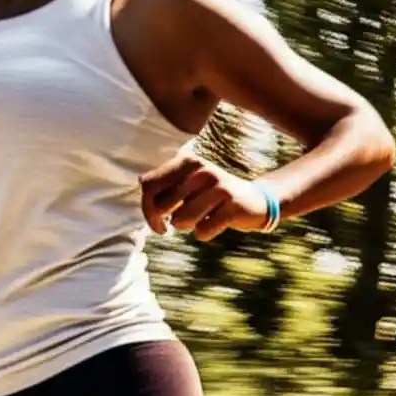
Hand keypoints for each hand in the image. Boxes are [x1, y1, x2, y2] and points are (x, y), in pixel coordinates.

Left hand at [139, 154, 269, 240]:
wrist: (254, 200)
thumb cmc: (212, 195)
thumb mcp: (188, 183)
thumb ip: (164, 184)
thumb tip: (141, 183)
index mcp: (188, 162)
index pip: (148, 185)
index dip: (147, 209)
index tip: (158, 221)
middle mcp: (202, 170)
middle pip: (160, 206)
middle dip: (164, 223)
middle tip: (175, 224)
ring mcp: (219, 187)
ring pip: (180, 221)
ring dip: (187, 227)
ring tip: (200, 219)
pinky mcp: (232, 206)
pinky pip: (203, 232)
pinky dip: (206, 234)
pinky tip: (217, 223)